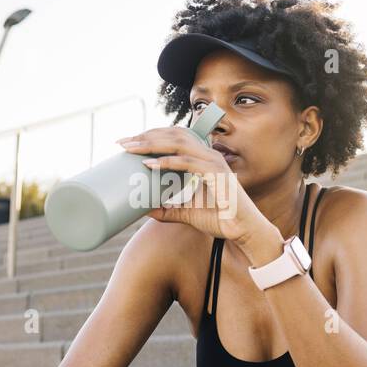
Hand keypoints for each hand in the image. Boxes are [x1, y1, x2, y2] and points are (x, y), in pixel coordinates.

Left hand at [116, 126, 271, 244]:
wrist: (244, 231)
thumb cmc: (222, 219)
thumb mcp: (188, 213)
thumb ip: (169, 210)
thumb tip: (144, 210)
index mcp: (202, 159)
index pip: (174, 138)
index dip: (151, 136)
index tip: (127, 143)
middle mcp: (208, 155)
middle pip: (173, 135)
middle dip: (146, 136)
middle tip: (122, 143)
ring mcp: (213, 163)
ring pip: (179, 143)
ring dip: (152, 144)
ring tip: (131, 148)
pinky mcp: (216, 174)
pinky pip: (188, 163)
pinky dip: (168, 162)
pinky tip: (150, 164)